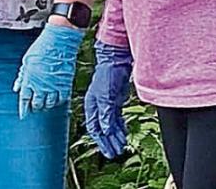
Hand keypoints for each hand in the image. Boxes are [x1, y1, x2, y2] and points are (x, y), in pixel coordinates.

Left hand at [13, 22, 83, 118]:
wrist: (59, 41)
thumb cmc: (41, 48)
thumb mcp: (27, 61)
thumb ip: (22, 76)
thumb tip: (16, 88)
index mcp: (29, 79)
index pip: (24, 99)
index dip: (23, 109)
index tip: (23, 115)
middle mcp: (41, 86)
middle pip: (37, 104)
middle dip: (34, 107)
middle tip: (34, 108)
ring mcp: (53, 86)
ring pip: (49, 104)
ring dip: (46, 105)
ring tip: (44, 105)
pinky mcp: (65, 84)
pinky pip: (61, 99)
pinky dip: (58, 101)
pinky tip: (56, 100)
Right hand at [84, 41, 133, 157]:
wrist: (115, 62)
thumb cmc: (107, 75)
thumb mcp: (105, 96)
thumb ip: (105, 113)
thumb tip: (104, 129)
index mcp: (92, 106)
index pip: (95, 128)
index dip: (101, 141)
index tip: (109, 152)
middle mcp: (98, 106)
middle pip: (102, 129)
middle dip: (109, 142)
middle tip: (116, 153)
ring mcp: (107, 104)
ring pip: (110, 125)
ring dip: (115, 136)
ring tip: (121, 146)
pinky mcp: (115, 101)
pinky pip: (116, 118)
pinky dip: (119, 127)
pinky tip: (123, 134)